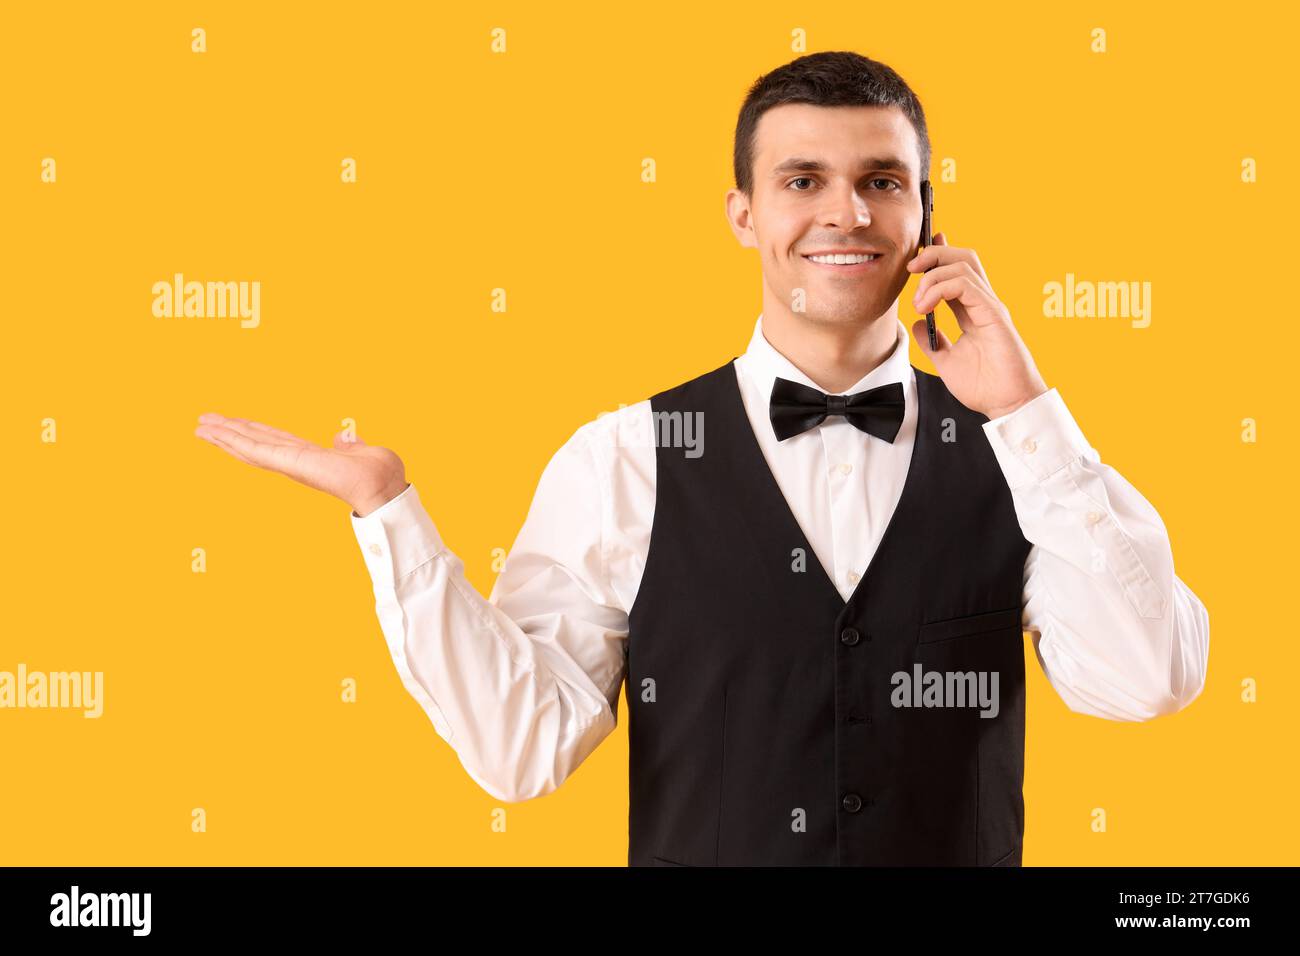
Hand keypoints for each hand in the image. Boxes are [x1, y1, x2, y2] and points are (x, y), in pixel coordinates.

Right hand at [194, 414, 408, 516]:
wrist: (385, 488)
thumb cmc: (380, 476)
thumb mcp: (362, 452)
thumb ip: (348, 445)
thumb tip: (343, 437)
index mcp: (310, 456)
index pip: (274, 441)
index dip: (252, 431)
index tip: (232, 423)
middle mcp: (296, 460)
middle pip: (255, 442)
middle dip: (229, 433)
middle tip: (202, 423)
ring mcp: (290, 463)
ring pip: (250, 446)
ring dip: (224, 436)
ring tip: (200, 427)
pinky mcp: (290, 464)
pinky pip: (257, 451)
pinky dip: (234, 441)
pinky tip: (215, 434)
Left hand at [906, 232, 1048, 419]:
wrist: (1006, 406)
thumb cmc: (985, 387)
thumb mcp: (946, 361)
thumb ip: (931, 341)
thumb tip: (915, 324)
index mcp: (973, 311)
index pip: (956, 272)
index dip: (937, 257)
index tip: (915, 257)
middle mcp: (983, 303)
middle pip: (962, 258)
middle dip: (933, 253)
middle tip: (910, 266)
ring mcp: (990, 306)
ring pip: (963, 265)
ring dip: (932, 275)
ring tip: (918, 301)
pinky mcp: (993, 314)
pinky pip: (965, 286)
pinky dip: (940, 289)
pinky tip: (926, 306)